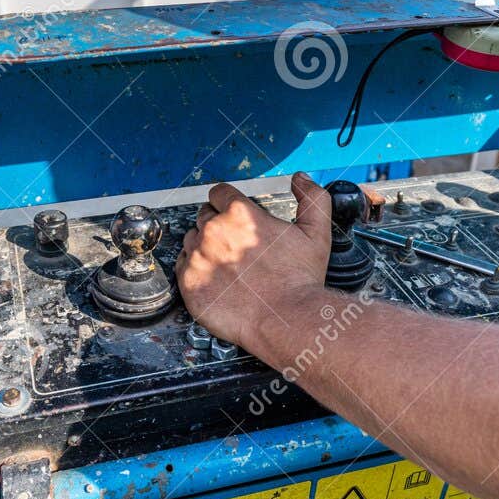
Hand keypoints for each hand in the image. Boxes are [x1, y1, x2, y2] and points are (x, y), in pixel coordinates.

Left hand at [176, 173, 331, 349]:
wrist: (286, 319)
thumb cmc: (299, 280)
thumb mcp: (316, 232)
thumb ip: (312, 197)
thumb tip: (301, 179)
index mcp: (240, 213)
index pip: (219, 193)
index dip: (226, 202)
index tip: (232, 214)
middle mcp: (214, 230)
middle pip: (204, 215)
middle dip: (217, 224)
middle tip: (234, 243)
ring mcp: (199, 256)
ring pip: (191, 240)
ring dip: (204, 246)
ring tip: (226, 263)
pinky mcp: (189, 281)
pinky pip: (182, 266)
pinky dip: (195, 269)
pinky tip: (215, 278)